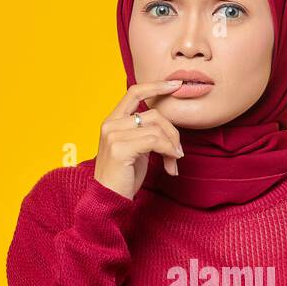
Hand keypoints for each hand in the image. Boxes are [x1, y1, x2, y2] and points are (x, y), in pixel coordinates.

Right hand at [93, 80, 186, 199]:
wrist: (108, 200)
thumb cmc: (123, 177)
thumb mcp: (136, 149)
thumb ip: (146, 133)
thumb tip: (170, 128)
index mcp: (112, 121)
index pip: (134, 92)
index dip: (156, 85)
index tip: (176, 85)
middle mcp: (110, 124)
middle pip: (154, 114)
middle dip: (173, 133)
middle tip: (178, 153)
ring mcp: (113, 135)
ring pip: (157, 128)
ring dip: (172, 147)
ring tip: (172, 163)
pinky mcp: (119, 148)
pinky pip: (155, 141)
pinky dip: (168, 151)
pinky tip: (170, 165)